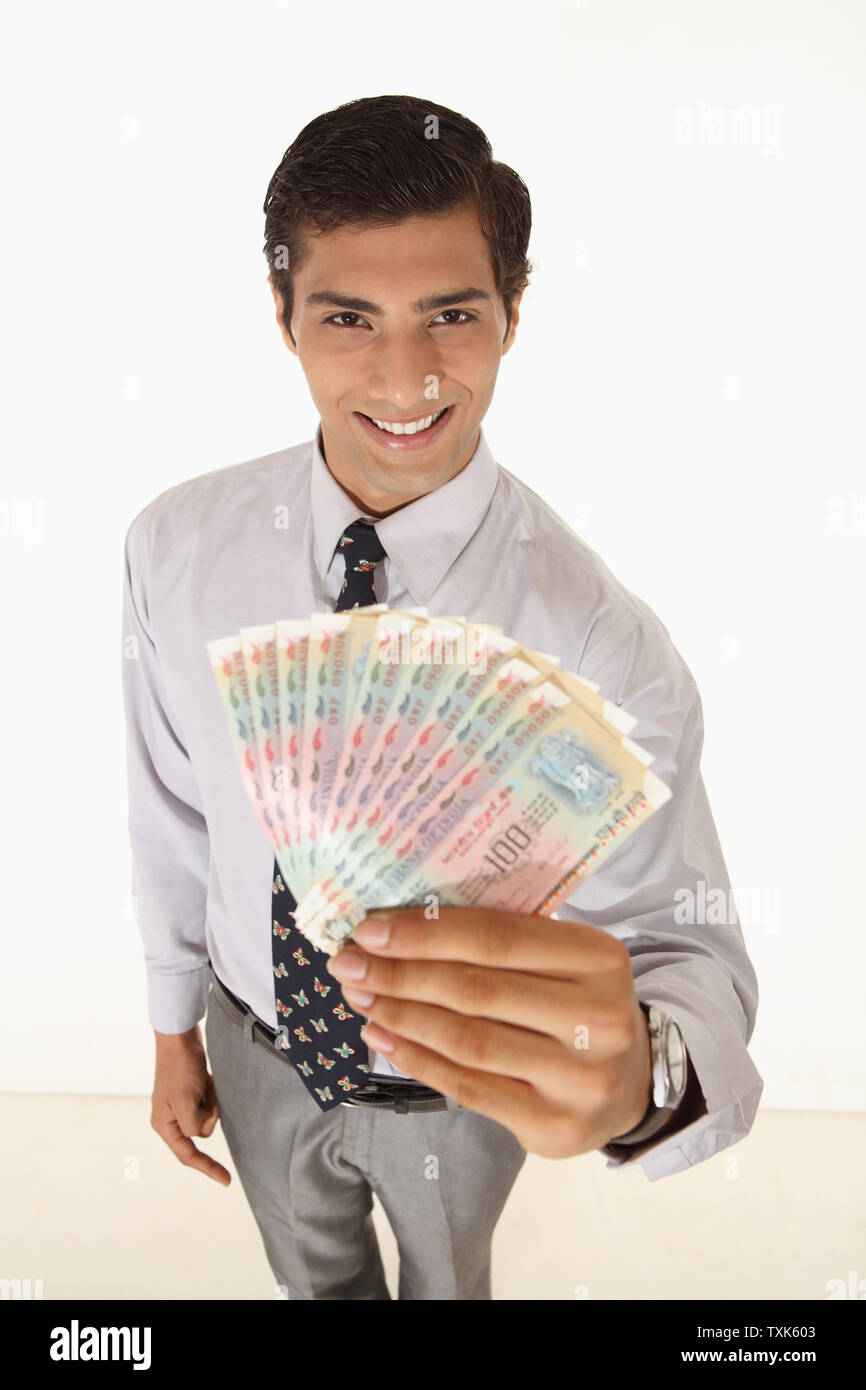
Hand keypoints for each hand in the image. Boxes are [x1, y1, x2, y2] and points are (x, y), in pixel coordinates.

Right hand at [152, 1026, 230, 1185]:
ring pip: (207, 1117)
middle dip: (209, 1114)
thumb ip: (194, 1126)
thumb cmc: (180, 1069)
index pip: (188, 1155)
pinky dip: (213, 1093)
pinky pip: (209, 1103)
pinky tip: (208, 1079)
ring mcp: (180, 1105)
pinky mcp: (190, 1092)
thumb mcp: (187, 1103)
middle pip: (201, 1132)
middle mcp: (170, 1118)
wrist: (179, 1037)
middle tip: (204, 1092)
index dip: (208, 1168)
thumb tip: (202, 1130)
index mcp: (164, 1125)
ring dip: (212, 1102)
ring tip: (205, 1082)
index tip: (227, 1181)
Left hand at [326, 907, 652, 1159]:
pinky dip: (418, 1060)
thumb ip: (501, 942)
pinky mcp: (554, 1124)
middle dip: (401, 973)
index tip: (370, 928)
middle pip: (477, 989)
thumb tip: (398, 926)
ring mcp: (578, 1078)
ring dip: (403, 1015)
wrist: (630, 1084)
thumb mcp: (563, 960)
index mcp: (599, 958)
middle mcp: (597, 1018)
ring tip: (361, 996)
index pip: (497, 937)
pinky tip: (385, 1037)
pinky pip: (469, 1086)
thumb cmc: (577, 1006)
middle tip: (349, 964)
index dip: (426, 932)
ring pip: (468, 1039)